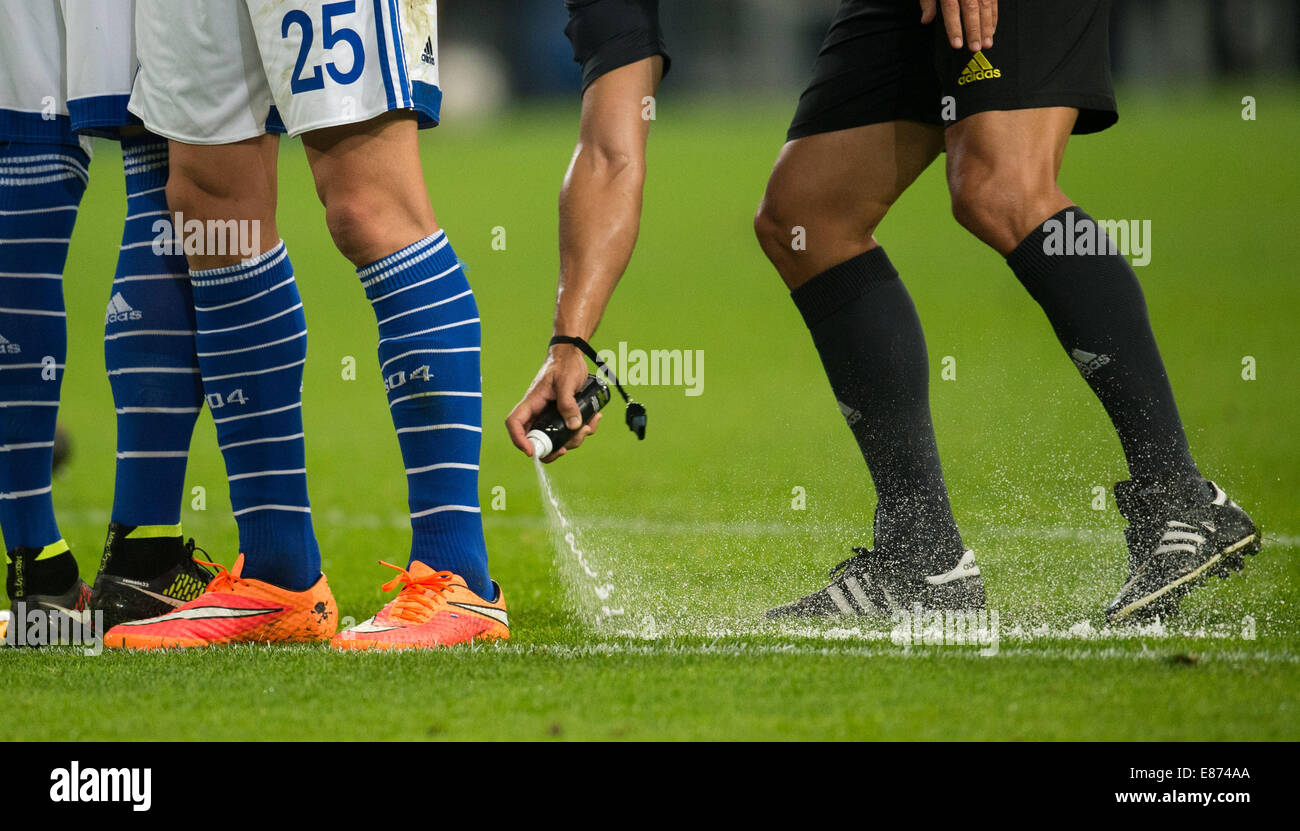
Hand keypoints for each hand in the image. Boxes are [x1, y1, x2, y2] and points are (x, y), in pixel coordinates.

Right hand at [505, 345, 602, 462]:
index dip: (519, 439)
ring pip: (557, 439)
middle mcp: (538, 412)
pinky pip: (569, 432)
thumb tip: (573, 426)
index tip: (532, 451)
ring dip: (575, 439)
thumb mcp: (567, 382)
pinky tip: (594, 419)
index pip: (515, 423)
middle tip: (569, 446)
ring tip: (590, 424)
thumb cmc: (565, 364)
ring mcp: (550, 416)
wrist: (573, 356)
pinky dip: (582, 430)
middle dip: (556, 447)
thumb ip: (568, 403)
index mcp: (532, 402)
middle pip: (538, 440)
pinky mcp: (562, 416)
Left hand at [920, 0, 995, 51]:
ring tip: (987, 43)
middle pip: (971, 8)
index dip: (954, 27)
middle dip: (974, 30)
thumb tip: (926, 20)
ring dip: (988, 25)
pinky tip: (993, 28)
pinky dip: (994, 15)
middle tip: (975, 48)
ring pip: (986, 4)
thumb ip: (927, 0)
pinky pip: (993, 0)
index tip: (957, 44)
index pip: (951, 8)